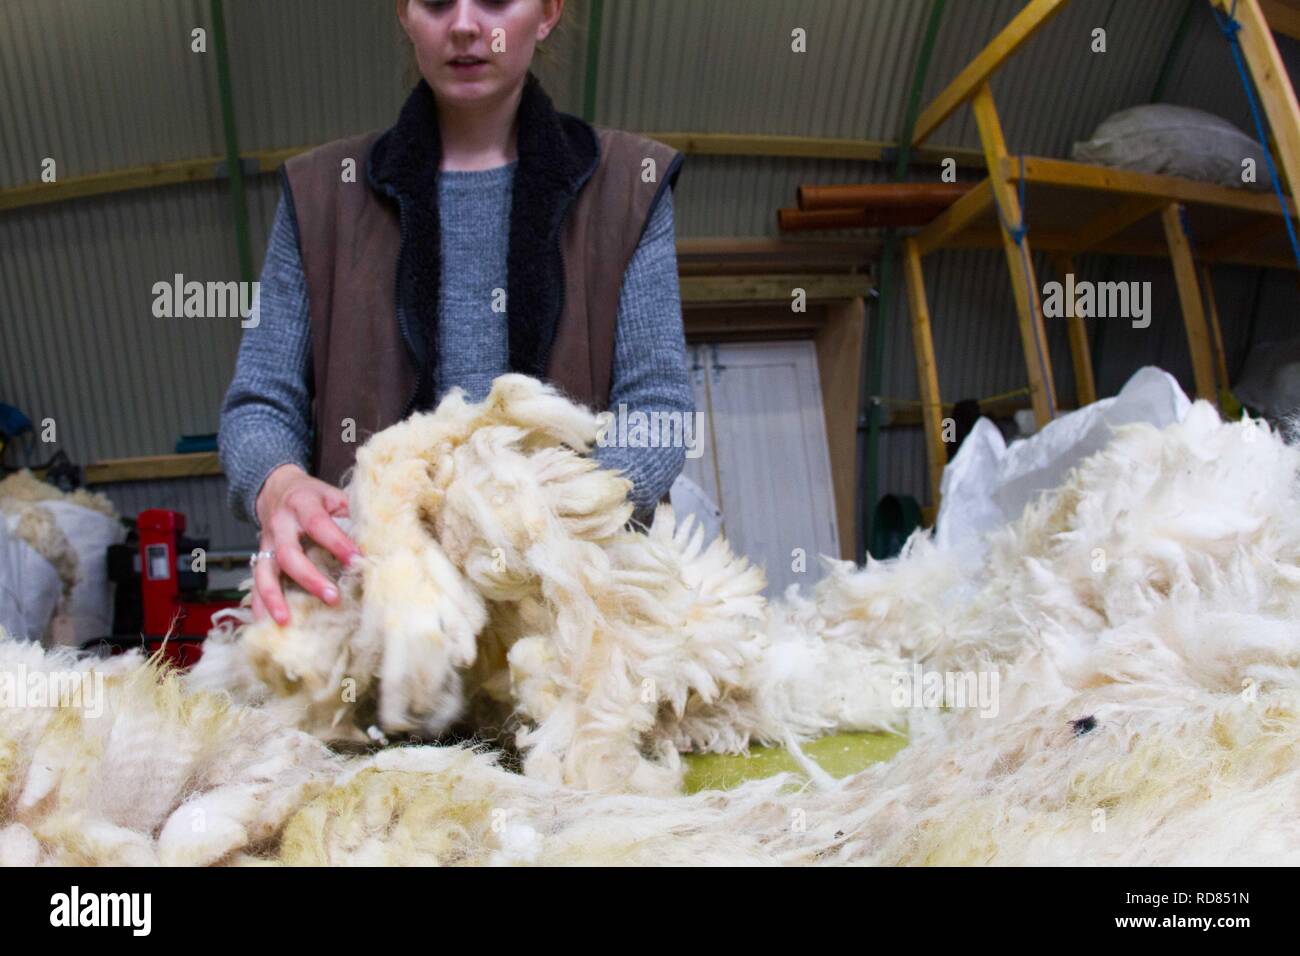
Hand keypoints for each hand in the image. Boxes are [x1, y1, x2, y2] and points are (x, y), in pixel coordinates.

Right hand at [251, 463, 359, 624]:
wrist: (277, 488)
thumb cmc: (313, 496)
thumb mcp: (333, 495)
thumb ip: (351, 514)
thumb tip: (377, 538)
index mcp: (303, 505)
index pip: (318, 524)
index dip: (337, 542)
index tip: (356, 560)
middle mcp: (281, 525)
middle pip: (289, 553)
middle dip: (310, 578)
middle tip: (332, 597)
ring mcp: (266, 542)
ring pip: (264, 571)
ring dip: (274, 597)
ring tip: (285, 620)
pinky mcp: (260, 557)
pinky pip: (255, 581)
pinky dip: (259, 603)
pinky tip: (265, 622)